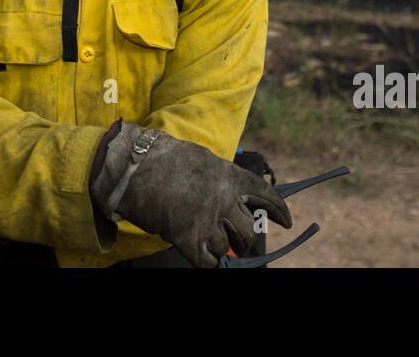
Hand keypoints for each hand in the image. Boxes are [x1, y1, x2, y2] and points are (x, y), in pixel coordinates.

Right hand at [89, 121, 292, 267]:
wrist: (132, 166)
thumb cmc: (162, 158)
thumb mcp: (201, 159)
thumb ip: (220, 178)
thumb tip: (232, 195)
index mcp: (229, 176)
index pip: (264, 195)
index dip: (278, 210)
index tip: (286, 222)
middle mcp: (224, 200)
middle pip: (247, 230)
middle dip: (244, 238)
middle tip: (237, 239)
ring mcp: (206, 221)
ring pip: (225, 246)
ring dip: (220, 247)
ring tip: (209, 241)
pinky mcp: (187, 238)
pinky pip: (206, 261)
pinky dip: (206, 261)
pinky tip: (202, 256)